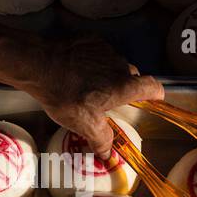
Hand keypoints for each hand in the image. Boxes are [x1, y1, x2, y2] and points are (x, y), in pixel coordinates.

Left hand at [31, 34, 163, 157]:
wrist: (41, 66)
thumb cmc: (66, 97)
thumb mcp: (84, 125)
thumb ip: (101, 140)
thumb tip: (108, 155)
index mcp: (124, 86)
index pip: (153, 86)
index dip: (156, 93)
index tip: (154, 98)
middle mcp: (120, 65)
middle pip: (133, 76)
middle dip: (126, 87)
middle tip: (110, 99)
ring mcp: (106, 51)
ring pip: (115, 64)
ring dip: (109, 74)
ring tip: (90, 85)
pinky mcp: (91, 41)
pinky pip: (100, 53)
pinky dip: (95, 62)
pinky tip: (79, 71)